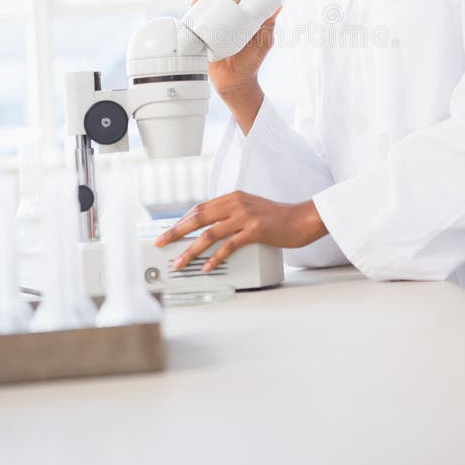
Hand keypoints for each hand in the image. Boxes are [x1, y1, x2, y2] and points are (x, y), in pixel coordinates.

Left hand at [154, 191, 327, 271]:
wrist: (303, 219)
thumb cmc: (278, 218)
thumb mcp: (251, 209)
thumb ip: (233, 214)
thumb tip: (211, 229)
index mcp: (233, 197)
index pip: (200, 208)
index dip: (182, 221)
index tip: (168, 232)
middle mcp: (237, 203)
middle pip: (198, 217)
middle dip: (176, 231)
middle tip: (161, 242)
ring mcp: (246, 216)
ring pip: (209, 233)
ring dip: (191, 250)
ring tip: (179, 263)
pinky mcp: (256, 230)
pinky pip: (229, 246)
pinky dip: (215, 258)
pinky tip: (207, 267)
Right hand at [190, 0, 279, 133]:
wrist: (234, 81)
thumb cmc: (251, 62)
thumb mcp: (264, 40)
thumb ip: (269, 24)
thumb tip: (278, 4)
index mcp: (243, 21)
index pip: (238, 2)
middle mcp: (228, 22)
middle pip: (222, 2)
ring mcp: (214, 28)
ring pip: (208, 7)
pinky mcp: (202, 35)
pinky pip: (196, 20)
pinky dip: (194, 7)